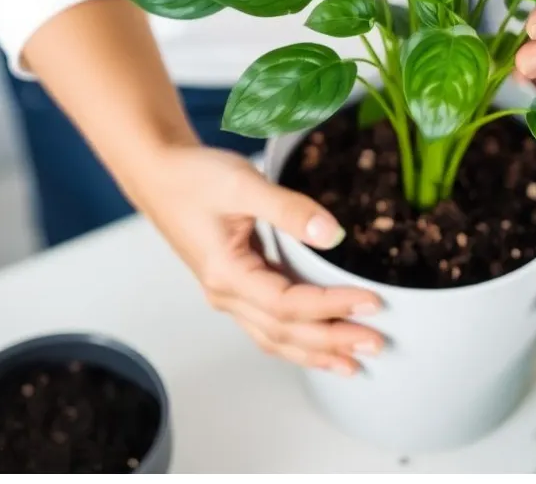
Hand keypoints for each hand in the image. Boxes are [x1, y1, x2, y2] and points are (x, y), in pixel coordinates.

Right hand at [131, 146, 383, 374]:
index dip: (332, 307)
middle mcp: (225, 293)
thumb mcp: (243, 184)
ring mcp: (228, 293)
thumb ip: (290, 209)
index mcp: (227, 274)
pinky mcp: (234, 285)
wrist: (158, 172)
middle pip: (285, 332)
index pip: (288, 305)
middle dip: (332, 341)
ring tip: (353, 363)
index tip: (371, 303)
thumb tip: (333, 235)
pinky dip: (296, 339)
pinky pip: (267, 324)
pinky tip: (318, 344)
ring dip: (315, 351)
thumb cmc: (193, 176)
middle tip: (376, 344)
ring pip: (275, 337)